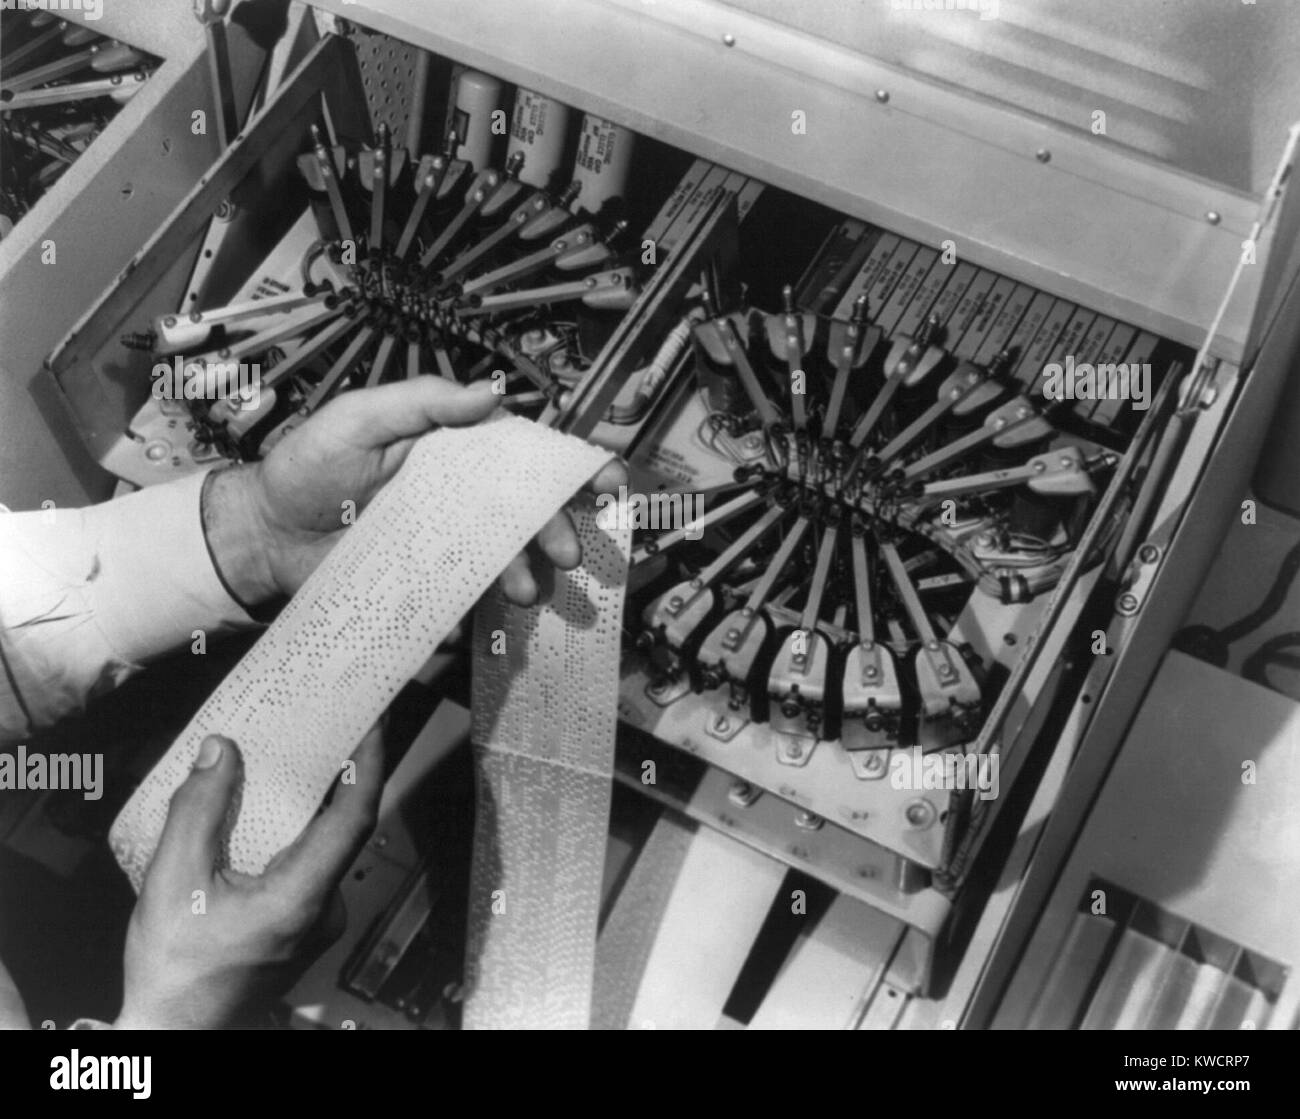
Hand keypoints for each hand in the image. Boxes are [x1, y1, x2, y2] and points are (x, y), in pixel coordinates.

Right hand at [115, 729, 382, 1028]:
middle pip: (344, 825)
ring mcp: (317, 922)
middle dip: (339, 771)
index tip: (372, 721)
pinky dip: (297, 831)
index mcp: (301, 898)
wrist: (175, 1034)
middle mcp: (322, 910)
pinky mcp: (304, 927)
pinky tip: (269, 811)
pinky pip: (311, 865)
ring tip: (298, 754)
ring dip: (314, 802)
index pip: (355, 817)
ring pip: (326, 846)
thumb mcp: (173, 882)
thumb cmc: (174, 973)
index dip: (368, 764)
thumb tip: (221, 752)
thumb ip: (198, 810)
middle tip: (330, 722)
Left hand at [203, 378, 625, 607]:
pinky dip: (481, 608)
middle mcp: (457, 496)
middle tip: (566, 552)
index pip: (521, 451)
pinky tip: (483, 619)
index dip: (568, 464)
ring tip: (523, 591)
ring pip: (503, 556)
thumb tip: (490, 393)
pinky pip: (466, 595)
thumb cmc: (305, 468)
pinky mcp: (426, 583)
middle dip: (555, 530)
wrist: (262, 536)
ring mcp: (444, 543)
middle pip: (523, 510)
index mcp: (451, 449)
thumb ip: (421, 404)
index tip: (606, 477)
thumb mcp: (357, 418)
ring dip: (523, 572)